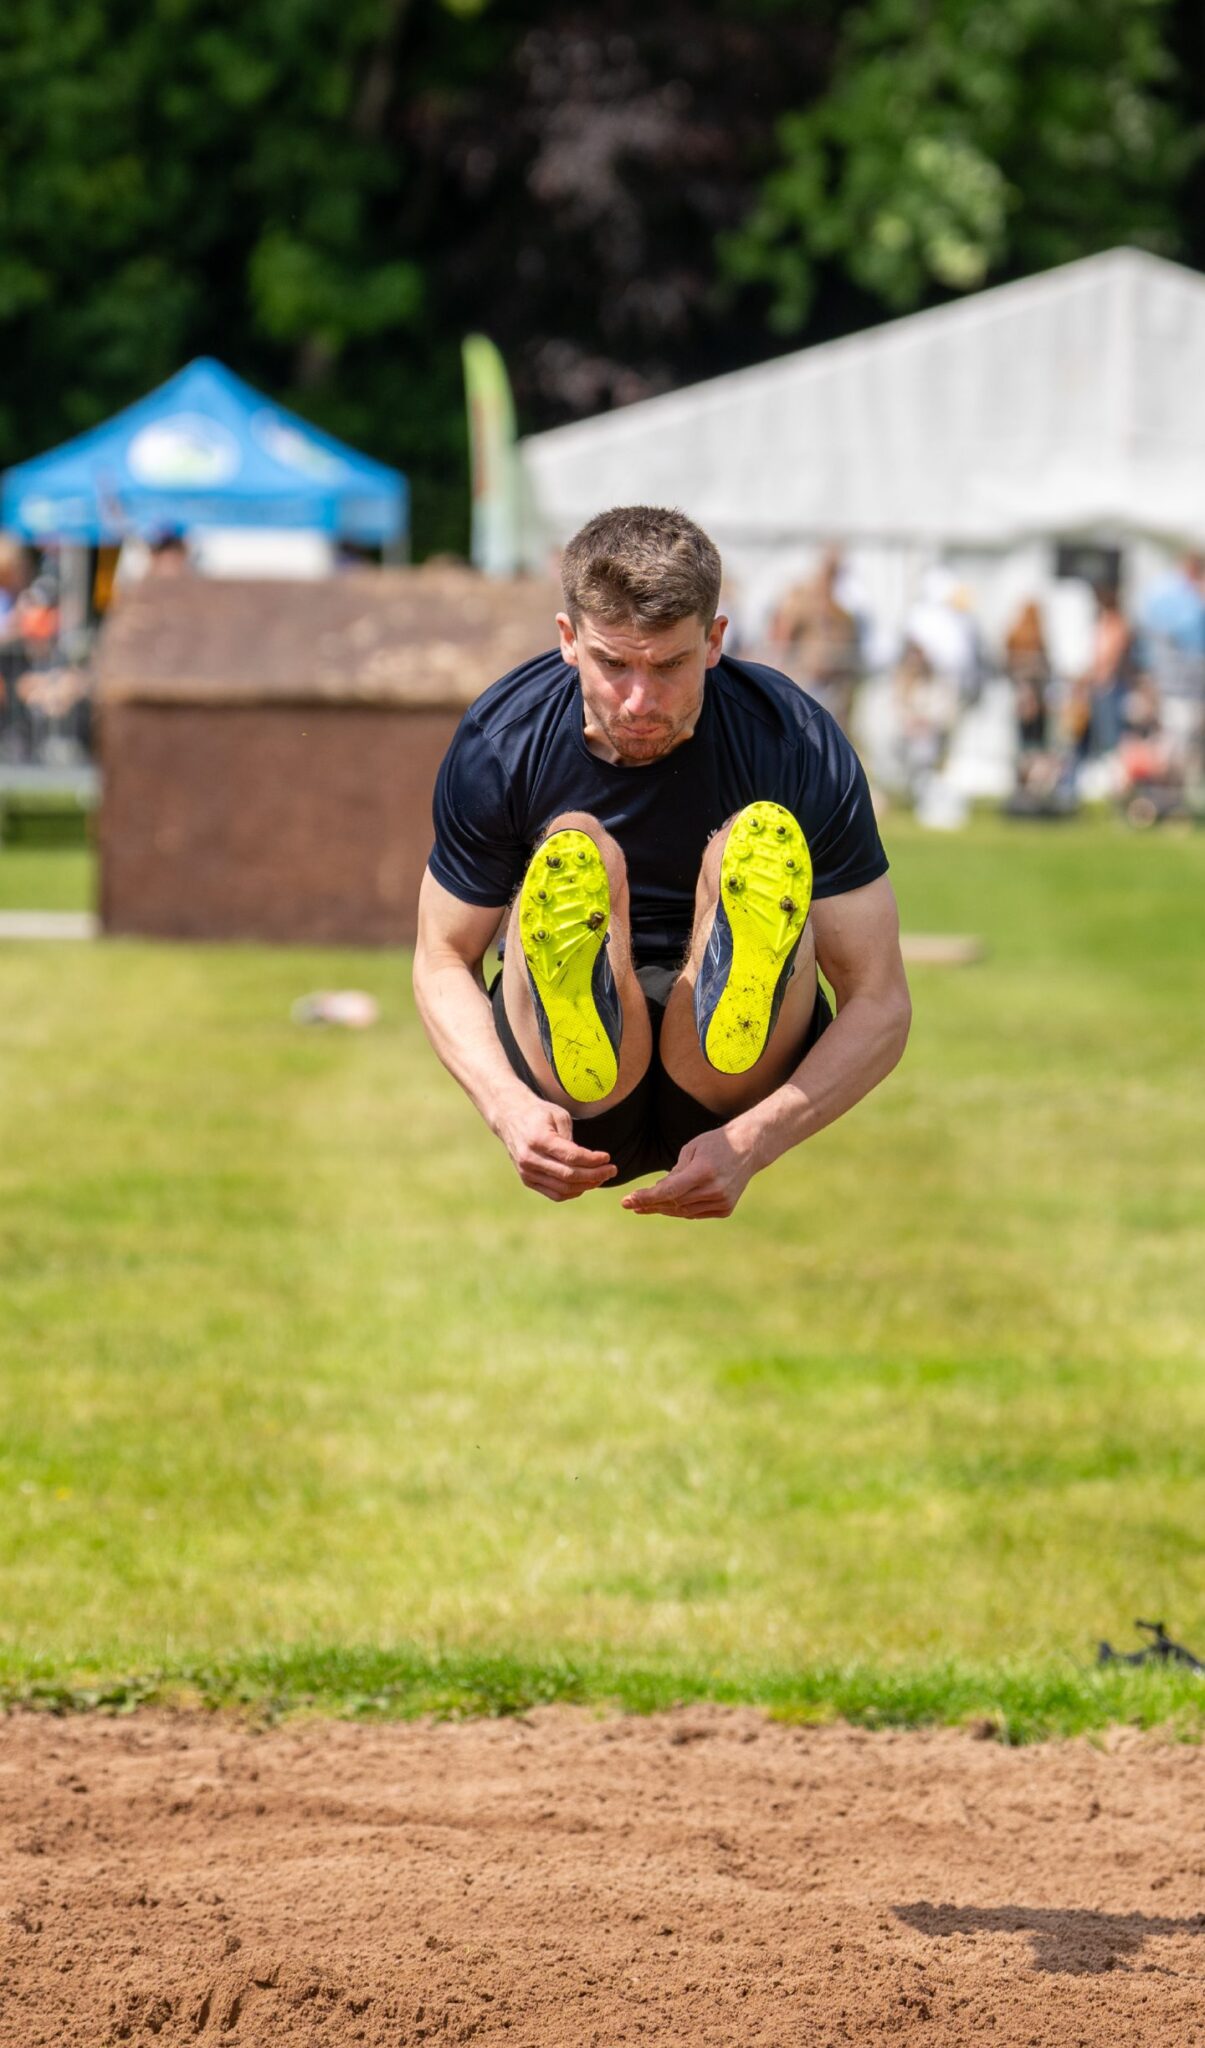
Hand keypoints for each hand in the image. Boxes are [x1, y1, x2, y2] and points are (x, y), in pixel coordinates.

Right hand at [496, 1094, 616, 1201]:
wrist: (510, 1118)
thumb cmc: (538, 1114)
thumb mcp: (558, 1116)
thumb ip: (572, 1139)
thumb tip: (588, 1161)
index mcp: (538, 1139)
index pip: (572, 1157)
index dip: (593, 1160)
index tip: (607, 1157)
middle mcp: (530, 1159)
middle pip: (569, 1176)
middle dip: (595, 1175)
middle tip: (611, 1170)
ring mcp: (527, 1172)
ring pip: (563, 1188)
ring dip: (587, 1185)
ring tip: (601, 1177)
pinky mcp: (527, 1180)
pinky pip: (554, 1194)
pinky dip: (573, 1192)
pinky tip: (585, 1184)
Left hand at [622, 1125, 756, 1220]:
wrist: (749, 1148)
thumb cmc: (715, 1143)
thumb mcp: (691, 1149)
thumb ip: (674, 1173)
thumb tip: (657, 1193)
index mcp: (704, 1171)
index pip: (669, 1191)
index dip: (647, 1198)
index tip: (628, 1201)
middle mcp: (714, 1189)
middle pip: (673, 1203)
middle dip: (649, 1204)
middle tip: (630, 1204)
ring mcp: (722, 1201)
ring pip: (683, 1211)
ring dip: (662, 1209)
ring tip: (644, 1206)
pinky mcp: (725, 1208)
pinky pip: (696, 1213)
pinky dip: (681, 1209)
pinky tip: (668, 1206)